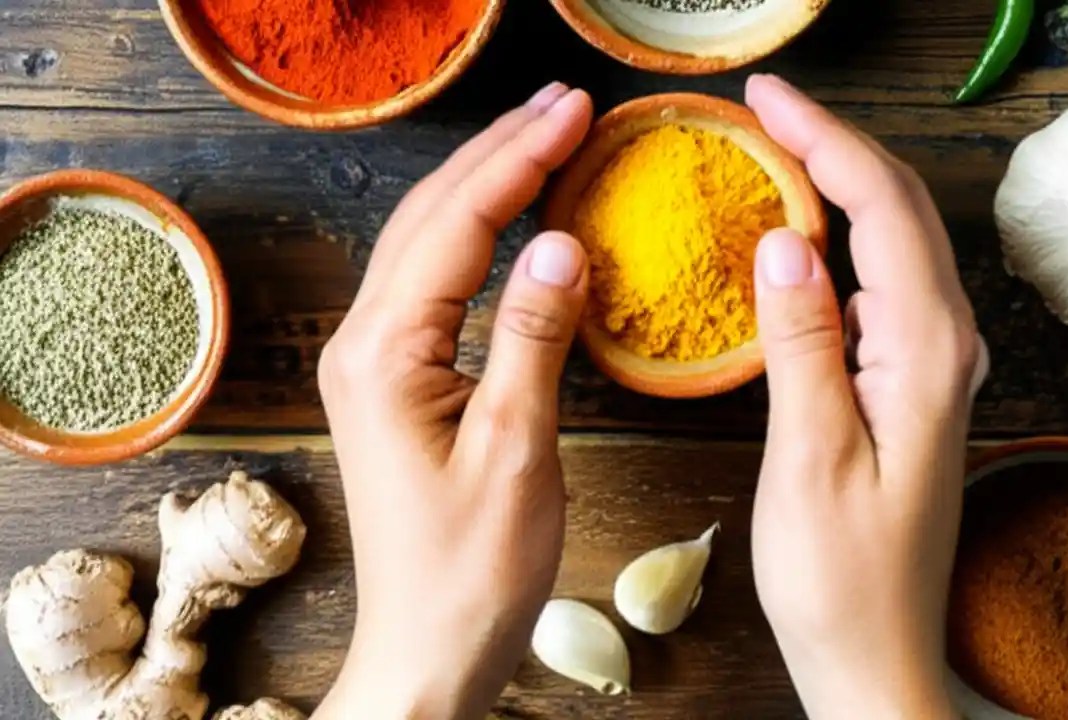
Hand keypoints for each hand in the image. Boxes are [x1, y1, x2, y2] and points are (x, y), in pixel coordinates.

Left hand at [313, 83, 592, 719]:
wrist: (428, 648)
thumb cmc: (470, 572)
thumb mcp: (516, 453)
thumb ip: (535, 340)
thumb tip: (562, 242)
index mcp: (385, 355)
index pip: (458, 227)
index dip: (518, 161)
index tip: (573, 112)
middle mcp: (365, 345)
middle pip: (429, 217)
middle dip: (498, 152)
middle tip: (565, 103)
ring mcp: (374, 363)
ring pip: (428, 243)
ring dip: (485, 185)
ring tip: (545, 136)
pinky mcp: (396, 383)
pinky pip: (435, 284)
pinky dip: (478, 237)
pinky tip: (514, 221)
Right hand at [746, 75, 986, 719]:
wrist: (875, 657)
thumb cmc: (841, 580)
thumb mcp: (810, 458)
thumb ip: (804, 344)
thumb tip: (786, 241)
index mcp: (927, 355)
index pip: (882, 210)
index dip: (826, 140)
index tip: (768, 99)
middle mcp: (947, 349)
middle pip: (900, 210)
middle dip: (835, 145)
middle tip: (763, 108)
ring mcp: (934, 367)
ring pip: (895, 243)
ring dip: (841, 185)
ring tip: (776, 151)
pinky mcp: (911, 387)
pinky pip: (883, 286)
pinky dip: (843, 242)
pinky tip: (801, 241)